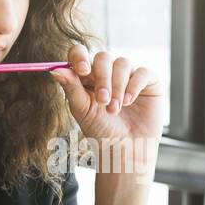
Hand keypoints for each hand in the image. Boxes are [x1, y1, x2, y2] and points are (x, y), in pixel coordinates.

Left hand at [48, 43, 164, 145]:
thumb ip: (71, 88)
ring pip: (122, 63)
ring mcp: (129, 76)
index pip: (80, 53)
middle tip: (102, 101)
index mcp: (87, 76)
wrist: (125, 151)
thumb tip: (55, 70)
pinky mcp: (148, 82)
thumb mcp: (83, 111)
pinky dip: (134, 86)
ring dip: (117, 87)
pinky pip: (142, 72)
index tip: (82, 70)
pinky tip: (129, 102)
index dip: (80, 57)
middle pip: (103, 57)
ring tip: (114, 109)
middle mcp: (108, 72)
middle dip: (102, 78)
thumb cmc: (101, 132)